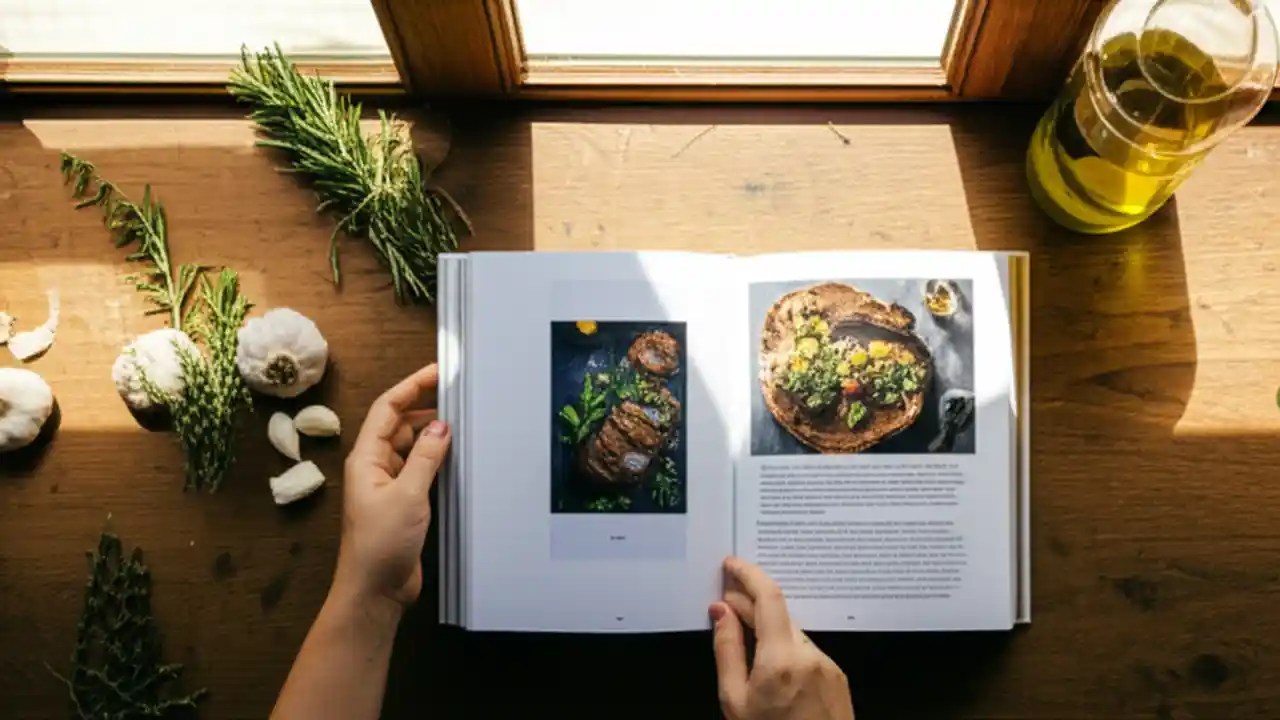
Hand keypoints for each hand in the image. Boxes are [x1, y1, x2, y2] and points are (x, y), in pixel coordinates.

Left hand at [333, 365, 450, 610]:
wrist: (374, 591)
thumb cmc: (380, 546)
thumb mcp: (408, 495)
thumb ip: (425, 457)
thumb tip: (441, 426)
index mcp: (366, 459)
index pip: (388, 409)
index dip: (411, 386)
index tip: (437, 371)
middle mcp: (374, 467)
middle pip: (398, 424)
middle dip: (424, 406)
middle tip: (456, 394)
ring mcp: (388, 485)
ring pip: (410, 446)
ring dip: (431, 433)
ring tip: (460, 421)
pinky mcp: (402, 502)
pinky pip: (418, 468)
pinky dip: (434, 458)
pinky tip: (454, 456)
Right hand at [710, 557, 854, 719]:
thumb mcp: (734, 701)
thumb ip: (727, 651)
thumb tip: (721, 612)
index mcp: (780, 658)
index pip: (767, 597)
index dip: (748, 574)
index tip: (731, 565)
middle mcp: (809, 654)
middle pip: (778, 613)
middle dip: (750, 604)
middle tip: (724, 604)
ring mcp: (828, 665)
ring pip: (791, 632)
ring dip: (768, 628)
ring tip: (743, 637)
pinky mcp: (837, 677)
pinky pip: (806, 651)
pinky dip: (785, 648)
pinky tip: (770, 662)